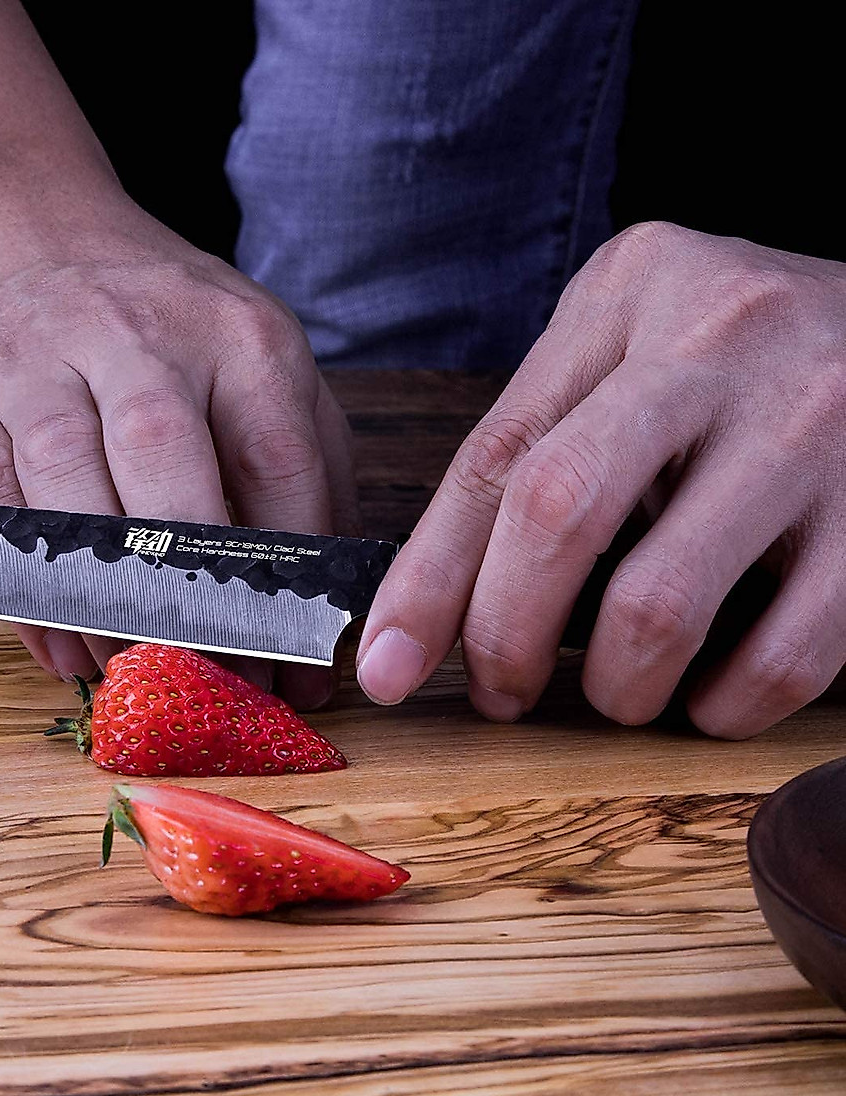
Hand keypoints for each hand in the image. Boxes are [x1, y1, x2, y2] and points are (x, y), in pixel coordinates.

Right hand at [0, 200, 356, 707]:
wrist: (12, 238)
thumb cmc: (156, 332)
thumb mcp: (253, 369)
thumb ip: (304, 483)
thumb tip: (315, 640)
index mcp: (237, 335)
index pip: (277, 464)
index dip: (287, 582)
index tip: (292, 669)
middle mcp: (136, 335)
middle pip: (169, 472)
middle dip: (196, 597)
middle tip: (214, 683)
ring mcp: (32, 361)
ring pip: (73, 495)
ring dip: (111, 607)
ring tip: (140, 673)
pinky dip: (29, 594)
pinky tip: (65, 645)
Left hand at [357, 221, 845, 737]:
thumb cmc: (743, 358)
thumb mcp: (630, 351)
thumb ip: (542, 442)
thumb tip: (433, 602)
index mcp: (630, 297)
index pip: (494, 457)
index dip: (426, 579)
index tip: (386, 663)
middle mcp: (720, 338)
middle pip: (557, 511)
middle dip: (505, 633)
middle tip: (500, 691)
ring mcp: (813, 418)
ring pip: (660, 599)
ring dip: (616, 686)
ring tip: (617, 694)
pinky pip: (786, 651)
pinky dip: (727, 703)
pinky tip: (710, 697)